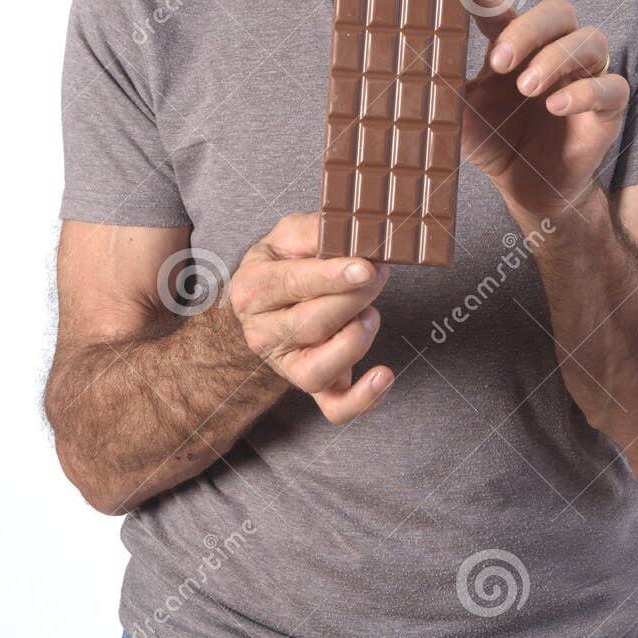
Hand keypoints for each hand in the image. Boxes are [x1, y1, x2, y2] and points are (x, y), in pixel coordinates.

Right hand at [229, 212, 393, 423]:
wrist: (264, 307)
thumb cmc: (282, 266)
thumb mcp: (286, 236)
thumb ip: (312, 230)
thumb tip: (345, 230)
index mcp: (253, 290)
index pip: (290, 284)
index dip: (331, 277)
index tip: (366, 266)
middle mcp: (263, 333)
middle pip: (310, 325)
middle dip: (353, 300)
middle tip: (379, 275)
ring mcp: (287, 364)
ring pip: (319, 369)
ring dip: (354, 343)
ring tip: (372, 315)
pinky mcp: (312, 386)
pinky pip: (334, 408)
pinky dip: (362, 399)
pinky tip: (384, 376)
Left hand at [452, 0, 629, 228]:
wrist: (527, 189)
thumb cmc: (495, 142)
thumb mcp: (462, 118)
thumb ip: (444, 91)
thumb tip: (412, 70)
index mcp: (516, 45)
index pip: (503, 11)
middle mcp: (554, 51)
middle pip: (557, 12)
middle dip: (528, 29)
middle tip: (499, 59)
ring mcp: (584, 75)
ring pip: (590, 40)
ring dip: (556, 57)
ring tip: (527, 86)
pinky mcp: (607, 109)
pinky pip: (612, 87)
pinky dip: (585, 92)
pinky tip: (556, 106)